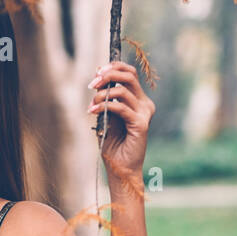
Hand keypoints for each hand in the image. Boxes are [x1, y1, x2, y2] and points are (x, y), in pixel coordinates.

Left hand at [87, 62, 155, 179]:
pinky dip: (104, 106)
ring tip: (91, 104)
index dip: (114, 67)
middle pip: (129, 76)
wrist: (120, 168)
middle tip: (92, 84)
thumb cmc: (113, 144)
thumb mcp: (106, 116)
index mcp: (139, 100)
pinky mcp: (141, 124)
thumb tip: (98, 78)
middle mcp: (145, 104)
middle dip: (108, 75)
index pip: (130, 73)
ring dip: (102, 94)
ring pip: (123, 90)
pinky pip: (121, 107)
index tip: (97, 72)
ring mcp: (145, 113)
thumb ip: (105, 98)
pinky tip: (93, 111)